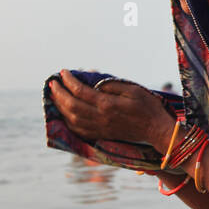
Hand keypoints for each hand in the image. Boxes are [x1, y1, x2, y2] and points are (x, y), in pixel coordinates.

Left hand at [48, 69, 174, 147]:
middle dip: (59, 94)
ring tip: (55, 96)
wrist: (156, 130)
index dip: (69, 81)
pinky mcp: (102, 135)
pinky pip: (78, 130)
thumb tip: (94, 82)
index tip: (63, 72)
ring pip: (72, 119)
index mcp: (108, 105)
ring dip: (60, 107)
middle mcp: (100, 118)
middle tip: (52, 84)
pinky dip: (68, 122)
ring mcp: (100, 128)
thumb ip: (112, 85)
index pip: (80, 91)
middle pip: (71, 106)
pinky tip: (64, 114)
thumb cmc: (148, 107)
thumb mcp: (133, 89)